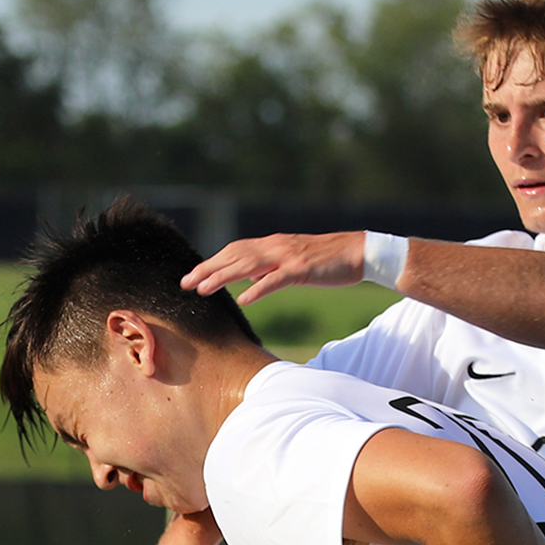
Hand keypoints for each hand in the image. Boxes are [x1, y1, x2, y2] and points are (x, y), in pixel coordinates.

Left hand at [180, 232, 365, 304]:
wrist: (359, 252)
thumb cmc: (327, 260)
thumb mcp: (292, 263)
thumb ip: (269, 267)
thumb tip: (248, 278)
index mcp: (272, 245)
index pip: (234, 252)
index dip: (211, 263)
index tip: (191, 276)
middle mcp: (275, 247)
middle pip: (234, 256)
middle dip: (208, 270)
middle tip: (185, 283)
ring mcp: (288, 257)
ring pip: (248, 266)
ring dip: (223, 277)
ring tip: (203, 290)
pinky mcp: (302, 269)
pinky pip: (276, 279)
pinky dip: (258, 288)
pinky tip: (243, 299)